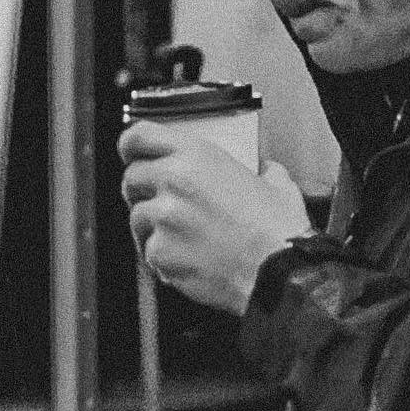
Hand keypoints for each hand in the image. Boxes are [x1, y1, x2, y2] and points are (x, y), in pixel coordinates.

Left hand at [120, 123, 314, 317]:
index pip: (139, 137)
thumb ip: (263, 171)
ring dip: (153, 227)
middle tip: (165, 204)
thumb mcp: (276, 184)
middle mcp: (175, 181)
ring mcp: (164, 217)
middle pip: (131, 178)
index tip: (132, 155)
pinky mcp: (160, 252)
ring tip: (184, 237)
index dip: (131, 147)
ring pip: (137, 217)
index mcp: (196, 156)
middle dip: (144, 191)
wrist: (278, 273)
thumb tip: (266, 171)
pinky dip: (163, 257)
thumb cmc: (277, 232)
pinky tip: (188, 257)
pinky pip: (148, 251)